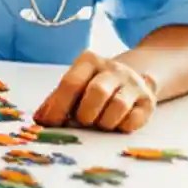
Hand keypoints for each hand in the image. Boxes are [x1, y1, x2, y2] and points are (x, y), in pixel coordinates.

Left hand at [34, 50, 157, 132]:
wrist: (133, 78)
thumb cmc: (93, 86)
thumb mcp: (74, 87)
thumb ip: (55, 101)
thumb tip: (39, 120)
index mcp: (88, 61)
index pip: (71, 82)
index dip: (59, 106)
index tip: (51, 123)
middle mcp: (113, 68)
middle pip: (97, 92)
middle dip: (85, 113)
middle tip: (82, 122)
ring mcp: (132, 83)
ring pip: (117, 106)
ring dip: (104, 122)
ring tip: (99, 123)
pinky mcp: (148, 100)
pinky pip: (134, 119)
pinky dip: (121, 126)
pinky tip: (116, 124)